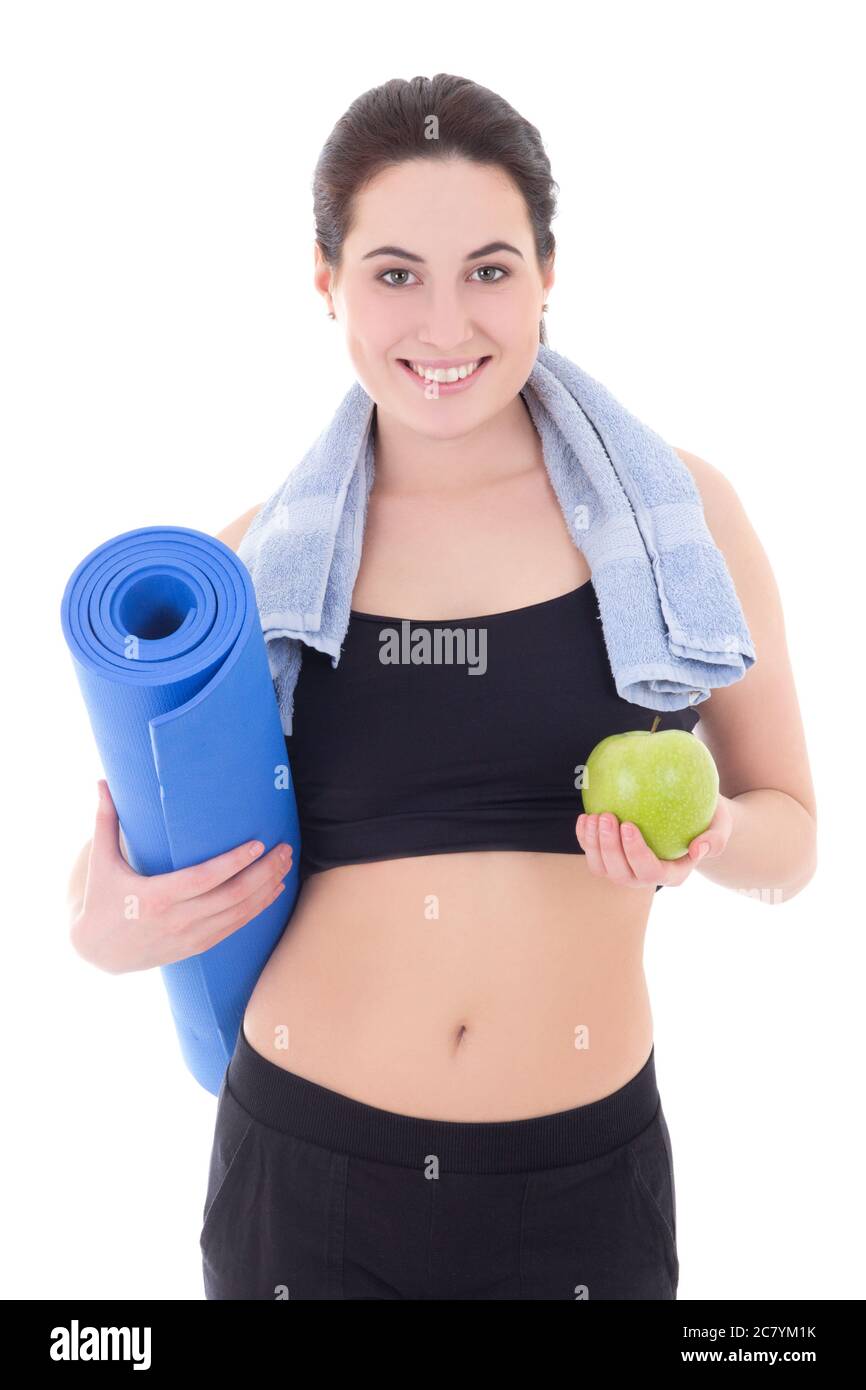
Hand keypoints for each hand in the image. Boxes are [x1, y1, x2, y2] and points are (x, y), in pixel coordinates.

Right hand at [70, 779, 292, 973]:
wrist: (99, 952)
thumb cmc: (102, 900)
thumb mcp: (100, 863)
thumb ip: (105, 821)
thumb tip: (102, 782)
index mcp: (156, 897)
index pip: (204, 879)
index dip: (234, 862)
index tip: (258, 844)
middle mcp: (178, 920)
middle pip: (232, 896)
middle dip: (264, 872)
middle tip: (285, 849)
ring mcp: (191, 936)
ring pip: (240, 913)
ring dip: (267, 889)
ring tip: (286, 864)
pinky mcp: (198, 946)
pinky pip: (236, 927)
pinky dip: (259, 908)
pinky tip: (274, 891)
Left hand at [575, 795, 733, 888]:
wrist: (694, 819)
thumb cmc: (709, 819)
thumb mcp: (721, 825)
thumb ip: (716, 838)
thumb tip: (700, 847)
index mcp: (672, 875)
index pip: (650, 871)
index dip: (635, 852)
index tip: (628, 824)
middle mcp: (646, 877)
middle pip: (622, 874)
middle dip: (609, 847)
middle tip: (606, 816)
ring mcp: (627, 870)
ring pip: (603, 868)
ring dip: (593, 845)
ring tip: (594, 816)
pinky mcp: (612, 859)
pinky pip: (593, 855)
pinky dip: (586, 839)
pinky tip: (585, 817)